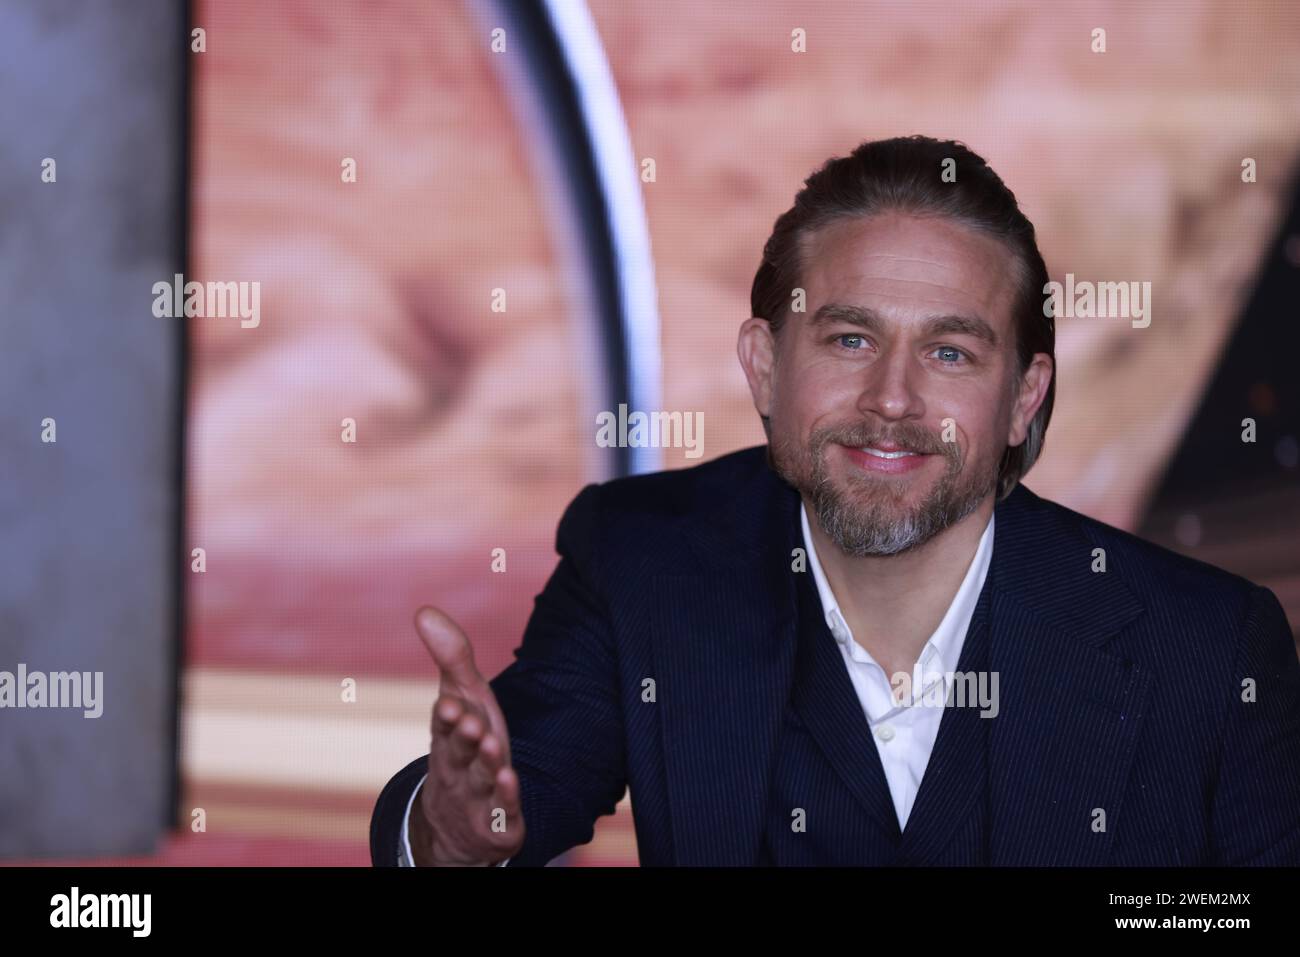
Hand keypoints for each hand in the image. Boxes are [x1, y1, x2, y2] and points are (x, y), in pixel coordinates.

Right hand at [409, 606, 524, 865]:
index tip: (450, 703)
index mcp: (448, 737)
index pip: (444, 726)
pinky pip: (501, 812)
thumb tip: (424, 610)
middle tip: (471, 723)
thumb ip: (451, 657)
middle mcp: (457, 767)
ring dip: (486, 765)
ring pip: (479, 780)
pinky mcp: (498, 822)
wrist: (457, 820)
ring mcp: (476, 796)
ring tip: (492, 747)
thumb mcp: (464, 699)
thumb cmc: (466, 743)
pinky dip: (504, 799)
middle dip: (463, 738)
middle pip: (459, 752)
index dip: (447, 717)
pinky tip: (510, 781)